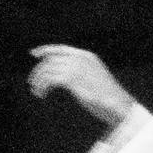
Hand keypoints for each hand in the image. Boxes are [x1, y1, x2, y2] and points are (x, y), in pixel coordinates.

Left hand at [27, 43, 151, 127]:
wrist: (119, 104)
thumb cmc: (108, 96)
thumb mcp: (94, 77)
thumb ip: (80, 72)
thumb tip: (63, 73)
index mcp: (87, 56)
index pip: (61, 49)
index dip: (45, 49)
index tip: (33, 53)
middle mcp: (80, 59)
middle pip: (51, 59)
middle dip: (38, 70)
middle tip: (32, 83)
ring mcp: (76, 68)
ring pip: (48, 69)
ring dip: (39, 80)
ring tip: (37, 92)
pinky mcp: (72, 79)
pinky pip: (50, 79)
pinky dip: (42, 86)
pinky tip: (42, 95)